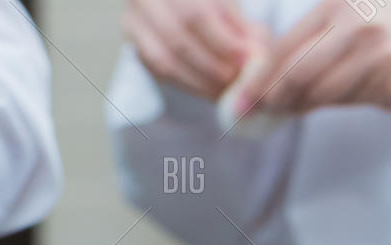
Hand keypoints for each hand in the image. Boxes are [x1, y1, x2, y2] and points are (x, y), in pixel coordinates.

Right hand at [124, 0, 255, 99]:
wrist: (175, 3)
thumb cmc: (209, 2)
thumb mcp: (225, 3)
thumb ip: (240, 26)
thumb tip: (257, 55)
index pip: (196, 13)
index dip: (223, 41)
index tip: (246, 59)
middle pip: (178, 39)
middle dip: (213, 66)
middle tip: (238, 81)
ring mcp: (133, 22)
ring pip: (166, 61)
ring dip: (201, 82)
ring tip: (227, 90)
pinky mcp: (135, 46)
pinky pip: (160, 74)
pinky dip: (188, 85)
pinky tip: (209, 90)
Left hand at [231, 0, 390, 115]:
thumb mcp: (357, 16)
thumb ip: (318, 39)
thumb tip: (270, 74)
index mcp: (342, 3)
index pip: (289, 42)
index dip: (261, 73)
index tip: (242, 94)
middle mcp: (358, 22)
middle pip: (298, 71)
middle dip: (272, 97)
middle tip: (256, 112)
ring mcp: (375, 53)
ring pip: (320, 92)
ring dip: (298, 106)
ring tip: (286, 109)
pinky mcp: (389, 83)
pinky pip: (345, 102)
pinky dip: (327, 106)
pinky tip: (320, 105)